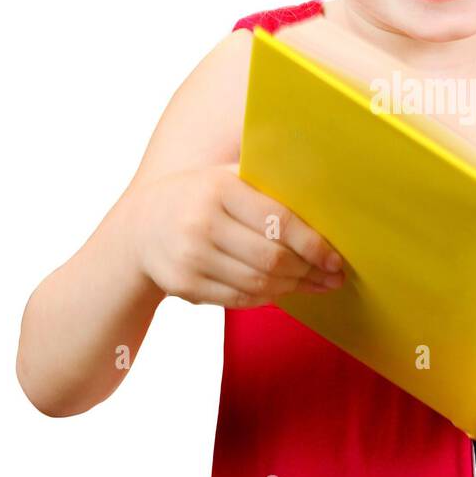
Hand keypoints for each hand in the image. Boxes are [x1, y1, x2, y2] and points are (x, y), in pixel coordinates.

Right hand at [131, 162, 346, 306]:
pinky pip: (238, 300)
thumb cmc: (198, 198)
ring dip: (292, 288)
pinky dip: (266, 298)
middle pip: (271, 259)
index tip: (336, 258)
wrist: (139, 230)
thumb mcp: (225, 177)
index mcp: (220, 188)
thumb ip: (267, 184)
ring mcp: (190, 257)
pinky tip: (282, 291)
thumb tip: (325, 201)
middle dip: (308, 271)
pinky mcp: (184, 286)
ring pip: (258, 284)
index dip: (313, 244)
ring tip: (312, 284)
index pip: (279, 221)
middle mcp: (202, 223)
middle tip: (331, 276)